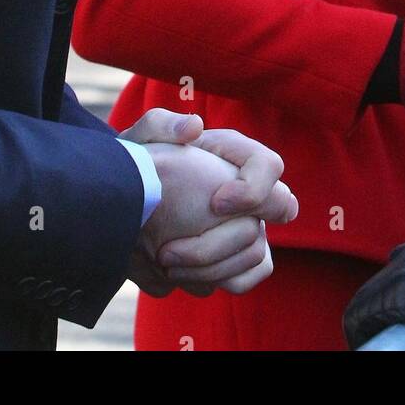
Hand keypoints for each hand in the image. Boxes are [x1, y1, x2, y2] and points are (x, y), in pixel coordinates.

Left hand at [121, 110, 295, 297]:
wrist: (124, 206)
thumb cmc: (135, 166)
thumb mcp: (139, 139)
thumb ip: (162, 124)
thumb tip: (194, 127)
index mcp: (232, 155)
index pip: (269, 166)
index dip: (253, 189)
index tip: (215, 203)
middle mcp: (247, 191)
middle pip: (280, 209)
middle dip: (229, 235)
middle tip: (176, 246)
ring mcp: (245, 225)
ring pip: (258, 253)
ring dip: (210, 265)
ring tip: (165, 259)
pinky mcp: (234, 257)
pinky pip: (246, 277)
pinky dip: (217, 280)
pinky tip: (178, 272)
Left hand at [344, 232, 404, 350]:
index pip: (399, 273)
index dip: (389, 306)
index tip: (397, 329)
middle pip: (380, 284)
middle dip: (376, 315)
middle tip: (383, 339)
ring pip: (367, 298)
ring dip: (369, 324)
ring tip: (375, 344)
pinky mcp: (404, 286)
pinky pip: (362, 312)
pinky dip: (361, 331)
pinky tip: (367, 344)